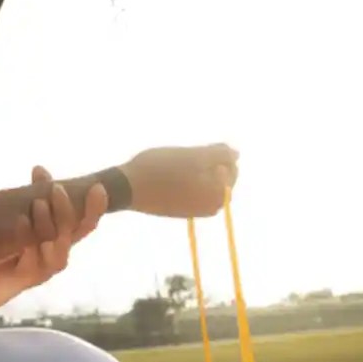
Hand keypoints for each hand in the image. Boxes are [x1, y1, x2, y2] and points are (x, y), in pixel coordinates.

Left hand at [0, 166, 107, 289]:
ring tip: (39, 203)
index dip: (96, 208)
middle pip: (71, 231)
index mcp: (65, 240)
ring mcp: (47, 268)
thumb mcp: (29, 218)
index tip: (98, 188)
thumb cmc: (19, 247)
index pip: (88, 223)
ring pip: (56, 247)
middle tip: (56, 188)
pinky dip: (27, 239)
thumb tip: (39, 168)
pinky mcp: (29, 277)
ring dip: (48, 222)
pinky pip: (32, 258)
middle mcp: (60, 253)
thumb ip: (37, 194)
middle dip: (65, 207)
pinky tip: (21, 221)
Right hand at [120, 143, 239, 217]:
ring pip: (204, 184)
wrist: (126, 188)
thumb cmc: (161, 168)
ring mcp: (194, 211)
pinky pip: (191, 192)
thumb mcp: (193, 155)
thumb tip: (236, 155)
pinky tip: (168, 176)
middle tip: (184, 157)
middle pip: (219, 178)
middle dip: (206, 166)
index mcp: (219, 194)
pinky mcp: (179, 211)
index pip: (232, 168)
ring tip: (175, 165)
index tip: (195, 150)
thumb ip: (220, 154)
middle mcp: (211, 207)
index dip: (215, 154)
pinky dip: (185, 182)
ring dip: (194, 173)